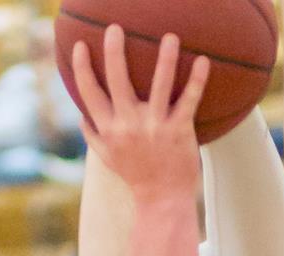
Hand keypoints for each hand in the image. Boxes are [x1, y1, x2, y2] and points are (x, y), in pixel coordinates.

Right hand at [69, 27, 210, 199]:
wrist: (162, 199)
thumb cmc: (135, 175)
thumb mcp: (108, 158)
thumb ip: (93, 135)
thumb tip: (80, 116)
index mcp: (109, 129)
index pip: (89, 93)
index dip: (82, 68)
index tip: (81, 45)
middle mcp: (128, 125)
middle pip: (117, 81)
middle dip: (114, 51)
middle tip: (114, 28)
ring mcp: (155, 126)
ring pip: (159, 85)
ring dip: (165, 58)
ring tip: (169, 37)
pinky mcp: (179, 130)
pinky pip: (189, 100)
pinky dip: (197, 80)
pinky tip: (203, 60)